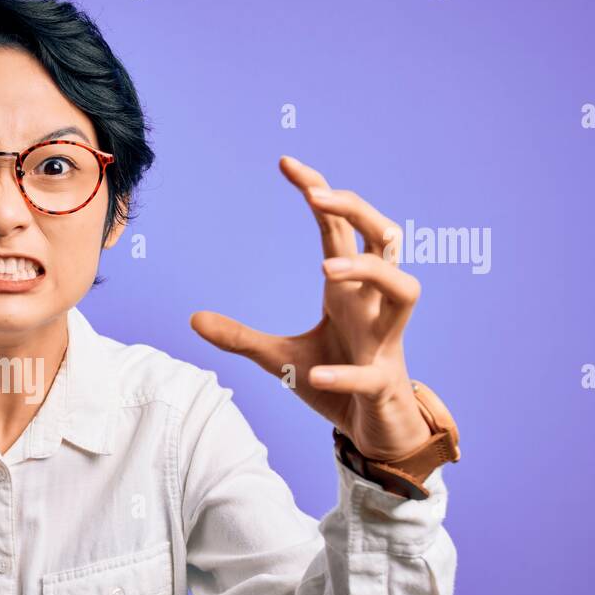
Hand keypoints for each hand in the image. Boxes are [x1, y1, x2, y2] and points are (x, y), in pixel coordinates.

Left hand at [190, 156, 431, 460]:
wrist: (373, 432)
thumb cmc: (337, 383)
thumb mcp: (278, 358)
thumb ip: (239, 336)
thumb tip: (192, 318)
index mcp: (348, 292)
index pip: (338, 229)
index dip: (319, 192)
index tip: (286, 162)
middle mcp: (373, 306)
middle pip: (384, 239)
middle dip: (357, 211)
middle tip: (317, 197)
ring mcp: (385, 342)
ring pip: (403, 289)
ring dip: (369, 271)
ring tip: (324, 269)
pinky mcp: (383, 385)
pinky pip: (370, 374)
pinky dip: (344, 374)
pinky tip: (313, 376)